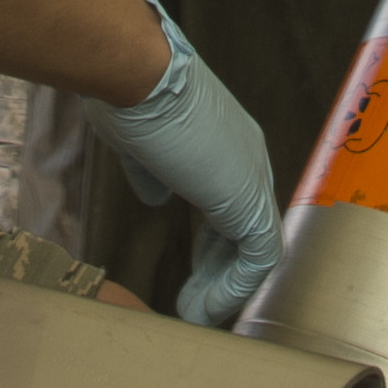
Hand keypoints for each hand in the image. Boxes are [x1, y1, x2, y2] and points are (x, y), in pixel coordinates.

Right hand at [82, 0, 286, 326]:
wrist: (136, 72)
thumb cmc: (129, 93)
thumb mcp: (139, 140)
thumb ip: (152, 172)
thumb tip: (156, 198)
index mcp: (225, 140)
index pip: (231, 201)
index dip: (214, 241)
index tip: (193, 269)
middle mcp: (247, 156)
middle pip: (245, 227)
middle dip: (219, 270)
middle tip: (195, 303)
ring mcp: (251, 176)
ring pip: (256, 246)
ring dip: (225, 287)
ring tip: (195, 315)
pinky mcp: (246, 197)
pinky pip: (257, 256)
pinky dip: (232, 287)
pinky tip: (202, 306)